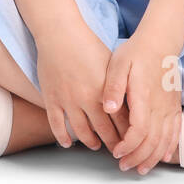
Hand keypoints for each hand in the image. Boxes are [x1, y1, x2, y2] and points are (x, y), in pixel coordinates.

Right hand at [35, 22, 123, 152]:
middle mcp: (87, 100)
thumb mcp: (110, 65)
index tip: (132, 141)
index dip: (128, 134)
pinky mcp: (52, 99)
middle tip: (118, 149)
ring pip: (81, 132)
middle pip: (104, 131)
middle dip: (113, 143)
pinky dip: (62, 137)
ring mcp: (68, 101)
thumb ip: (118, 86)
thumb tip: (129, 103)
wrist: (60, 34)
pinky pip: (57, 125)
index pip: (122, 121)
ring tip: (96, 145)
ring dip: (91, 142)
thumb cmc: (87, 45)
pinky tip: (67, 143)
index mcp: (105, 91)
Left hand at [105, 36, 182, 173]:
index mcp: (144, 97)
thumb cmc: (136, 53)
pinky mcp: (174, 107)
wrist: (160, 43)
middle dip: (137, 157)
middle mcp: (160, 106)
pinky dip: (169, 147)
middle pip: (152, 141)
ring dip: (153, 157)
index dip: (129, 146)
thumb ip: (113, 87)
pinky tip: (163, 157)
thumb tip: (108, 108)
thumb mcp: (118, 65)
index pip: (140, 130)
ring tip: (140, 169)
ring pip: (165, 140)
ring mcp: (169, 107)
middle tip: (123, 166)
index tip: (116, 152)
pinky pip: (176, 132)